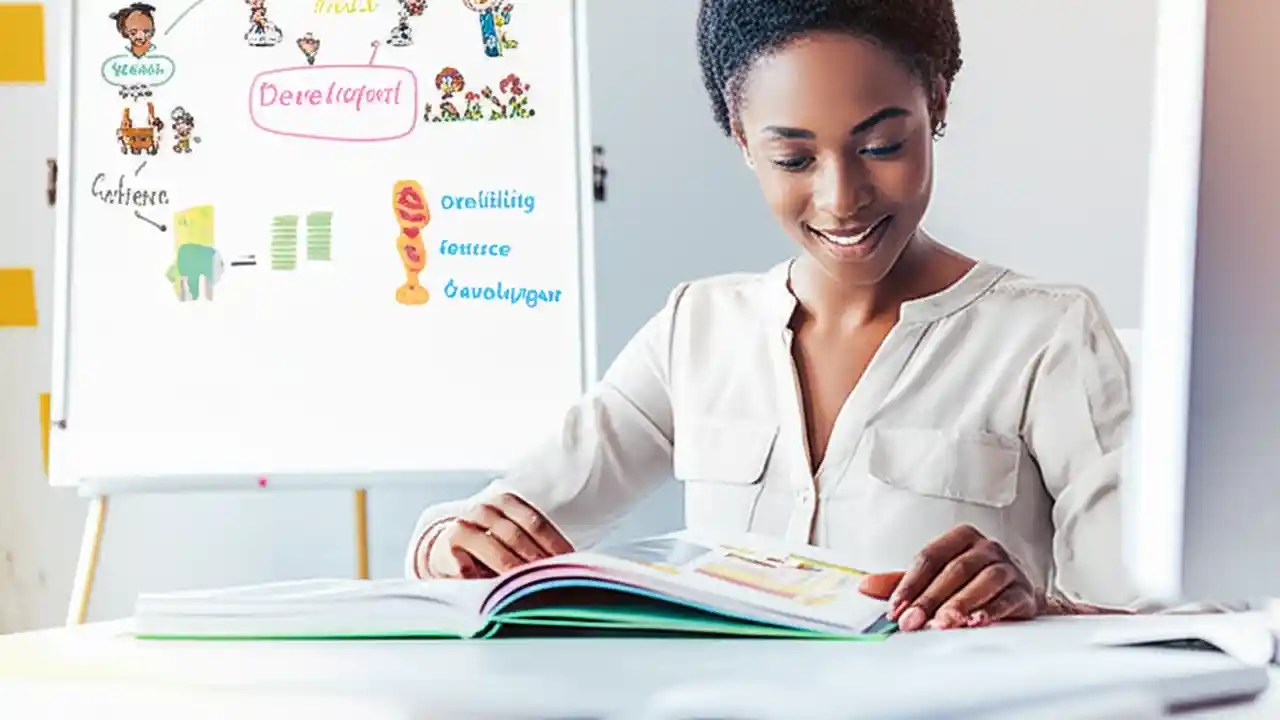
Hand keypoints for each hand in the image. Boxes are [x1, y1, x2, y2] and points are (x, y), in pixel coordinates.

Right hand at [425, 493, 573, 578]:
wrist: (447, 548)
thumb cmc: (491, 547)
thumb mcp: (512, 540)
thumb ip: (535, 548)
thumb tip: (567, 567)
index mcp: (506, 502)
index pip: (536, 523)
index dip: (554, 546)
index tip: (568, 566)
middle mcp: (484, 509)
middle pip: (515, 535)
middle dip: (534, 561)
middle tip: (550, 582)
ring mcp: (463, 525)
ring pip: (492, 547)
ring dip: (510, 569)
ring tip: (525, 590)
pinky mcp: (446, 546)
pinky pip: (466, 564)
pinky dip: (480, 578)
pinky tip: (492, 593)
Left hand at [858, 524, 1041, 630]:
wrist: (1018, 593)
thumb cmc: (971, 581)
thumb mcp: (936, 577)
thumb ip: (903, 582)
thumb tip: (865, 586)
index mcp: (961, 538)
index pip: (930, 556)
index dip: (910, 583)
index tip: (895, 608)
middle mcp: (986, 548)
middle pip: (955, 570)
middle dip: (930, 599)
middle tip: (913, 621)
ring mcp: (1008, 567)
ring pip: (983, 581)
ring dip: (960, 604)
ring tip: (943, 623)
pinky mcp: (1024, 591)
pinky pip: (1008, 599)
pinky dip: (991, 611)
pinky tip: (975, 623)